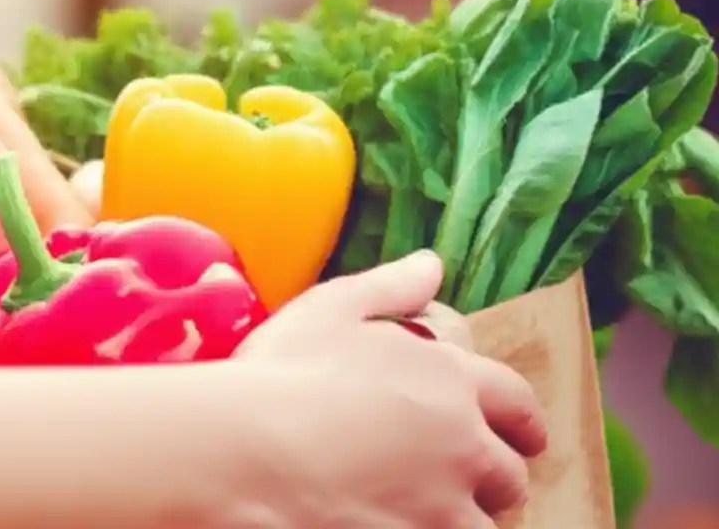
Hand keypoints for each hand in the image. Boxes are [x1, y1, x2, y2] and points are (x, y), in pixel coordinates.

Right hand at [213, 251, 545, 527]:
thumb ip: (390, 286)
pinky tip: (401, 524)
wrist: (245, 453)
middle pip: (508, 473)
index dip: (521, 422)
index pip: (516, 402)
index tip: (523, 436)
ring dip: (465, 517)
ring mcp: (445, 504)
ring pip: (485, 523)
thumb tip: (431, 265)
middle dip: (491, 477)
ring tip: (432, 513)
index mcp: (448, 377)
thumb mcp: (330, 309)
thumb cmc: (280, 375)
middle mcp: (462, 441)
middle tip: (469, 481)